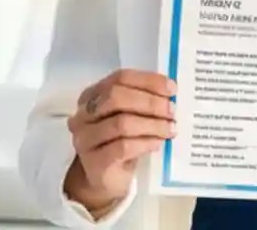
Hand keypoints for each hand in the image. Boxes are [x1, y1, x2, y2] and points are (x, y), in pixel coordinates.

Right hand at [64, 69, 177, 212]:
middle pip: (116, 97)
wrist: (104, 179)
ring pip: (121, 123)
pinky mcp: (94, 162)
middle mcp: (83, 114)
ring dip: (152, 124)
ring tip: (170, 128)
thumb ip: (142, 102)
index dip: (148, 81)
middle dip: (150, 102)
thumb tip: (170, 93)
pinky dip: (145, 142)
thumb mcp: (128, 117)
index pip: (120, 78)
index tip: (172, 88)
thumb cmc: (119, 142)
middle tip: (172, 110)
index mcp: (92, 95)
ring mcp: (85, 138)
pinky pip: (123, 147)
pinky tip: (158, 143)